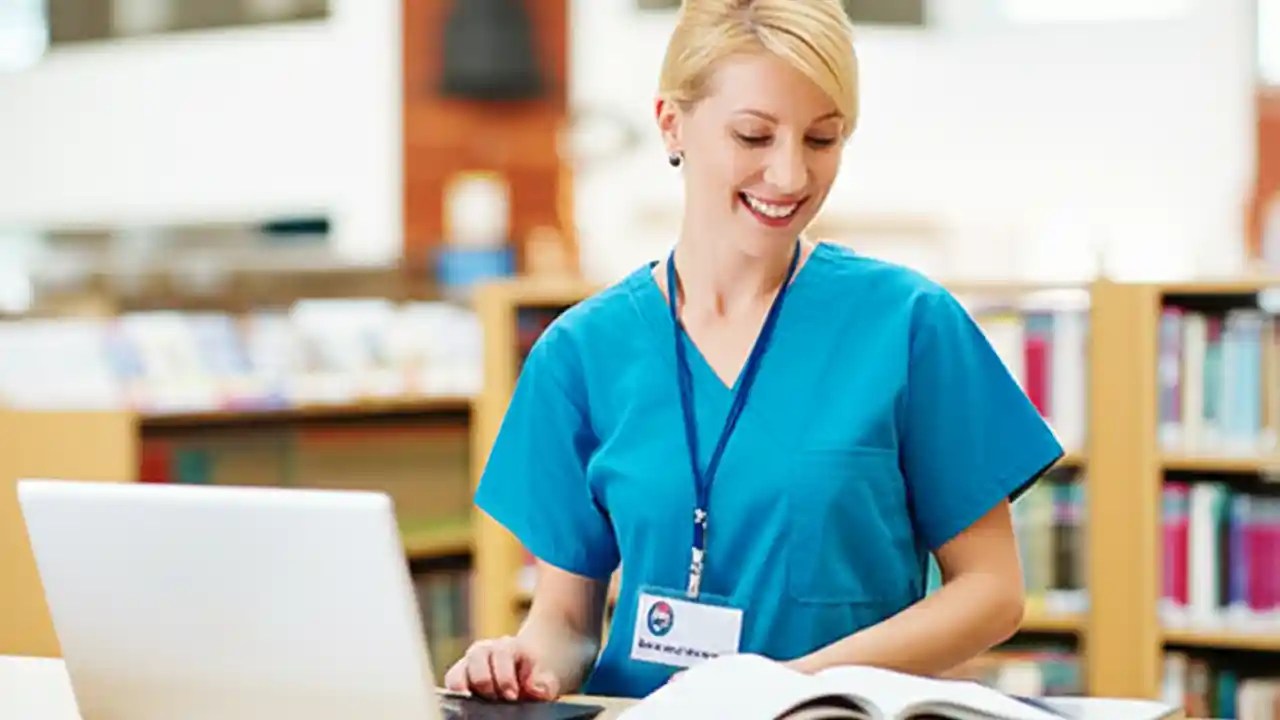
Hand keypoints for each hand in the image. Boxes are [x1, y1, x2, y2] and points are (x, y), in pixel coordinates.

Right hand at [444, 636, 560, 701]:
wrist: (522, 678)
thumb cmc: (533, 680)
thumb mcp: (545, 680)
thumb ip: (544, 684)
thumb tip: (534, 690)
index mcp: (507, 646)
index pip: (502, 654)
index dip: (505, 677)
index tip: (512, 696)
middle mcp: (484, 650)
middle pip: (476, 658)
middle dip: (485, 682)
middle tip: (496, 700)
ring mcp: (468, 663)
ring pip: (457, 672)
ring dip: (466, 690)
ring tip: (478, 706)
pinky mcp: (457, 677)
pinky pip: (449, 684)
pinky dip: (456, 696)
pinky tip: (468, 707)